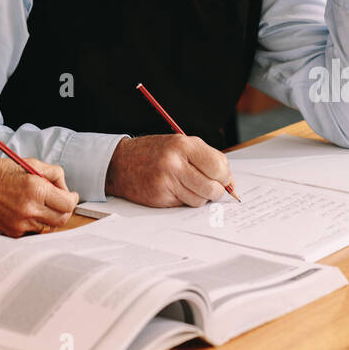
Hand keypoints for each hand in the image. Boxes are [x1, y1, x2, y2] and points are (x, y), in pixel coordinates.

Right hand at [0, 157, 78, 238]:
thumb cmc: (3, 172)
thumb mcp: (31, 164)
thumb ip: (54, 174)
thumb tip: (66, 188)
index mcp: (36, 189)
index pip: (67, 204)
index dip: (72, 199)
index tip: (71, 195)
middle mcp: (30, 209)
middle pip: (62, 218)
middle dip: (65, 209)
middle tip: (61, 201)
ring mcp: (21, 223)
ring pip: (49, 226)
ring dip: (51, 216)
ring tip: (42, 204)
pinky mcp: (14, 231)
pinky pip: (34, 230)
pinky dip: (37, 222)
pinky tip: (29, 211)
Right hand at [105, 135, 232, 207]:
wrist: (120, 162)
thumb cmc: (154, 152)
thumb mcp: (179, 144)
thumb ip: (204, 158)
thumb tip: (228, 180)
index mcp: (184, 145)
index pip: (219, 166)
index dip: (225, 176)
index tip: (223, 179)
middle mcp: (175, 162)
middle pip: (212, 188)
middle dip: (216, 191)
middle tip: (211, 188)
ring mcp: (167, 181)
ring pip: (200, 200)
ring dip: (199, 197)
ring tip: (189, 186)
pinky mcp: (160, 197)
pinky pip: (184, 205)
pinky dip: (184, 200)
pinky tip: (175, 190)